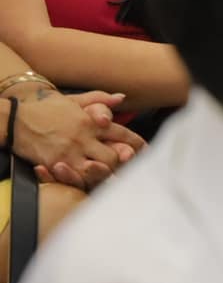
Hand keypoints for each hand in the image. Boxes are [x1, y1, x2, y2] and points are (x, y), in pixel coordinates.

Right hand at [9, 88, 141, 187]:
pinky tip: (91, 184)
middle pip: (113, 156)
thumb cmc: (46, 108)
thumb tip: (122, 98)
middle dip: (121, 164)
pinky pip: (74, 177)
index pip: (122, 134)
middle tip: (128, 170)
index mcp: (91, 122)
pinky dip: (84, 181)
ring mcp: (69, 152)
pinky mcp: (54, 163)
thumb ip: (100, 100)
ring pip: (96, 170)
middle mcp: (84, 138)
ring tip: (115, 182)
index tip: (146, 152)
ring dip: (106, 176)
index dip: (136, 145)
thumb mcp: (75, 100)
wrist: (15, 117)